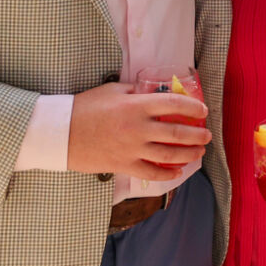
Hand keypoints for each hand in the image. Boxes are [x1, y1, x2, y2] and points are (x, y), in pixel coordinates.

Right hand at [68, 82, 209, 180]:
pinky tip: (178, 172)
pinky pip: (151, 173)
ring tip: (200, 152)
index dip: (193, 107)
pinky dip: (168, 174)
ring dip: (189, 154)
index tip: (203, 110)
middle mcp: (138, 128)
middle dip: (198, 135)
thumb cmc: (84, 108)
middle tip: (207, 135)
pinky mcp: (123, 165)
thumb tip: (155, 92)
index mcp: (136, 106)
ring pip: (169, 155)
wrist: (59, 132)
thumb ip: (136, 91)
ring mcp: (132, 149)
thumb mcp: (112, 90)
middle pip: (178, 133)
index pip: (174, 104)